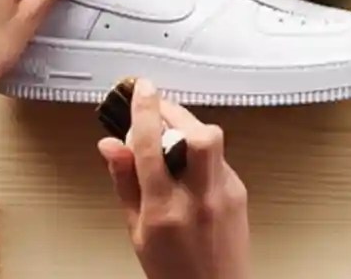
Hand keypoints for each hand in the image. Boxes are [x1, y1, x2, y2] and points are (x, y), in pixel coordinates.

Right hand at [97, 79, 250, 278]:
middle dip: (176, 113)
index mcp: (165, 210)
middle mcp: (200, 199)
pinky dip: (201, 151)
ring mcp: (226, 195)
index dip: (145, 110)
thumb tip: (110, 145)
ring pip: (214, 141)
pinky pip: (220, 157)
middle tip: (157, 111)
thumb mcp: (136, 231)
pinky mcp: (240, 193)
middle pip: (199, 135)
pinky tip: (188, 165)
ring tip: (169, 137)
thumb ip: (124, 182)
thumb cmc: (173, 272)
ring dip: (190, 129)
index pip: (152, 147)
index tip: (141, 89)